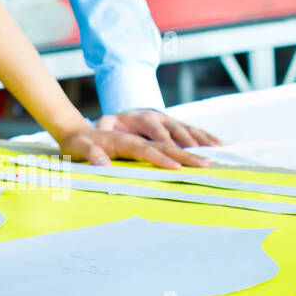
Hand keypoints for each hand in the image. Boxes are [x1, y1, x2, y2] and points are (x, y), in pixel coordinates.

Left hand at [55, 124, 212, 169]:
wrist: (80, 130)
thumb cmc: (79, 143)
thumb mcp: (78, 148)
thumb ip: (90, 154)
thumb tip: (103, 163)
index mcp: (122, 137)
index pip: (144, 148)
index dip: (160, 158)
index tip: (176, 168)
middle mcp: (139, 129)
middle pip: (166, 141)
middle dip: (186, 153)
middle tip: (206, 165)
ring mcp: (150, 127)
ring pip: (178, 133)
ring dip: (197, 143)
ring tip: (216, 154)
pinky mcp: (157, 129)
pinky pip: (182, 132)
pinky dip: (199, 136)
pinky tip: (217, 143)